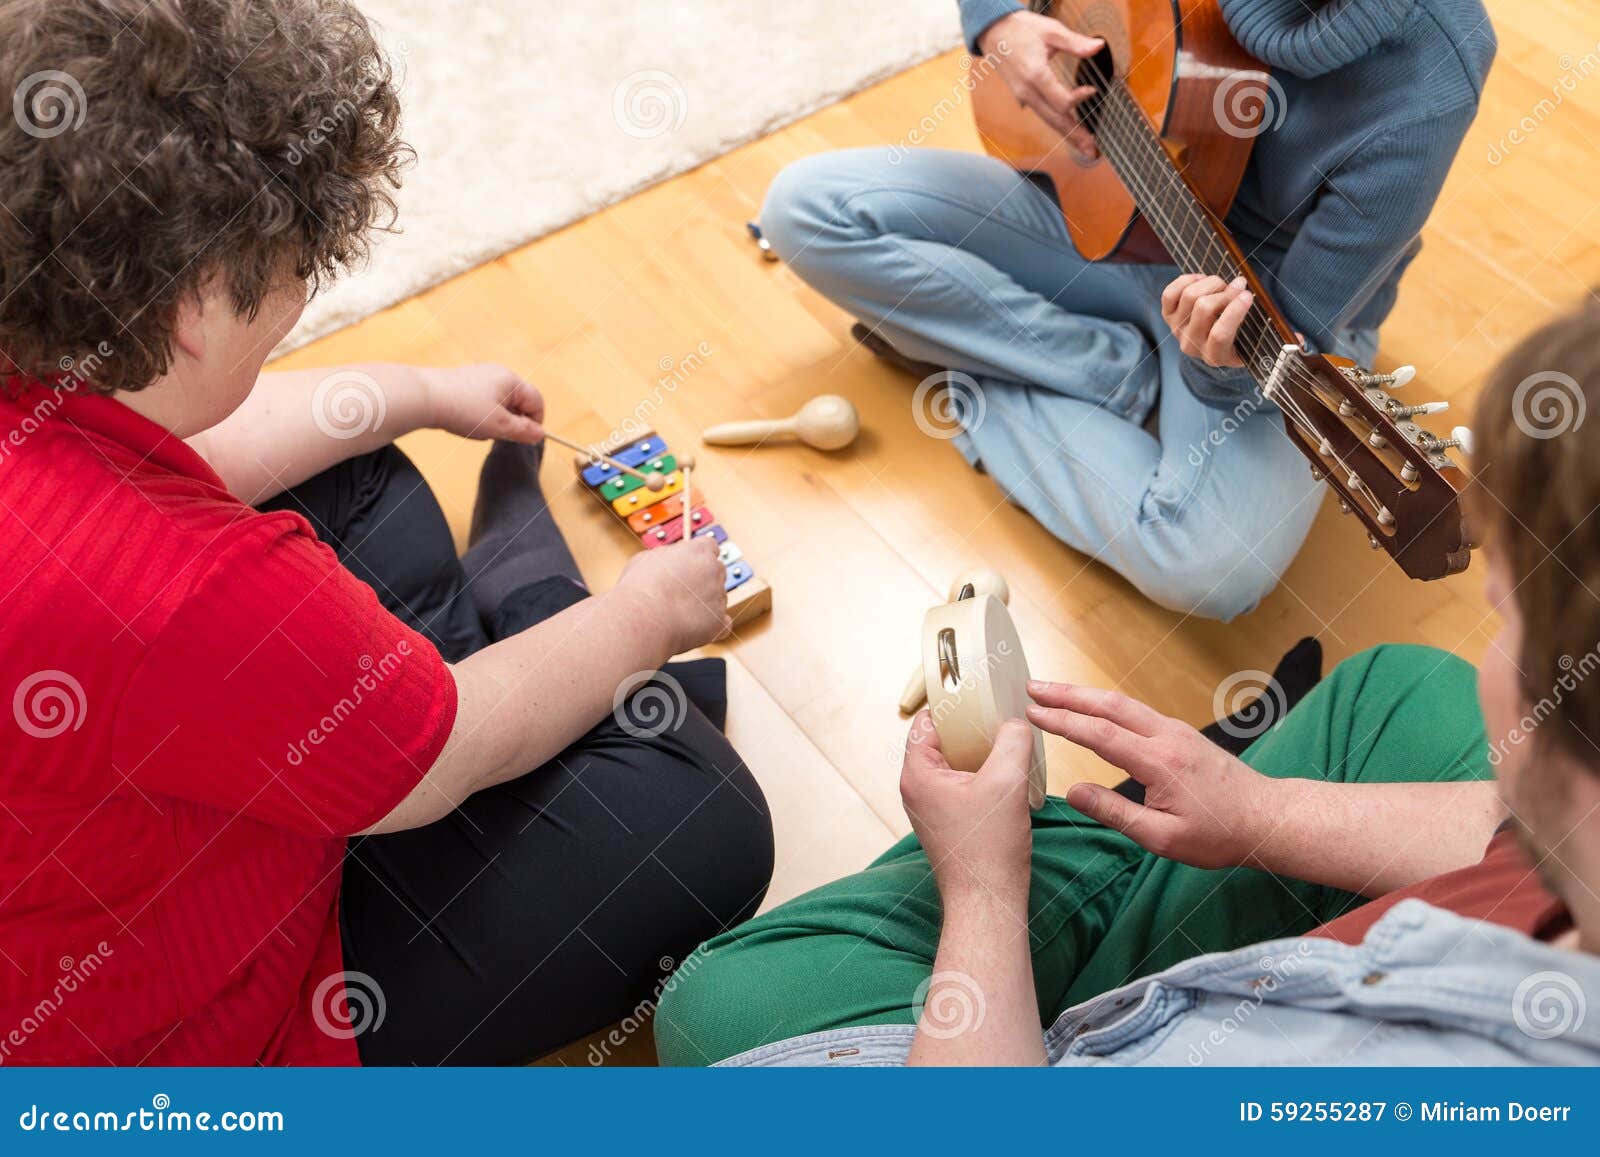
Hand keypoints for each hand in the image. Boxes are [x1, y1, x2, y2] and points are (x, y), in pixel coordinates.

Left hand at [421, 364, 544, 441]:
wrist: (423, 397)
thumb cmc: (464, 409)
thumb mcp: (499, 426)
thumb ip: (523, 431)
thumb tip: (540, 434)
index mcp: (512, 380)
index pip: (537, 401)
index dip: (535, 423)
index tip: (524, 439)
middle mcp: (498, 373)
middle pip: (519, 400)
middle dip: (514, 420)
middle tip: (498, 434)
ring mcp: (480, 374)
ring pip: (501, 401)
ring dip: (497, 418)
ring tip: (478, 427)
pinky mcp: (464, 380)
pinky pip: (484, 398)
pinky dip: (482, 412)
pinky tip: (466, 419)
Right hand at [616, 536, 730, 655]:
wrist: (643, 619)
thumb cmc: (639, 588)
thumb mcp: (646, 559)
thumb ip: (667, 556)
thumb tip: (672, 560)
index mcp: (699, 550)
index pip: (710, 547)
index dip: (698, 558)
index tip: (689, 567)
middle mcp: (715, 570)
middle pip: (716, 573)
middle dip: (703, 581)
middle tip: (680, 593)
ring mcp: (720, 596)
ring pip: (717, 599)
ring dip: (703, 605)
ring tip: (676, 614)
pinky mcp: (719, 621)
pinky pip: (722, 623)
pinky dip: (712, 627)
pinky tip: (694, 628)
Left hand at [900, 713, 1034, 907]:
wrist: (987, 901)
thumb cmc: (988, 850)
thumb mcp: (1006, 783)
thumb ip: (1012, 741)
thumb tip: (1015, 723)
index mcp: (918, 774)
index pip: (926, 722)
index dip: (951, 705)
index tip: (976, 693)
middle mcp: (918, 789)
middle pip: (941, 741)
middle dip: (971, 728)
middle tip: (1000, 717)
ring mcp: (931, 807)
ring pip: (955, 764)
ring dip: (981, 753)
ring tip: (1009, 744)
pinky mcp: (949, 821)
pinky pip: (963, 785)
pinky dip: (983, 775)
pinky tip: (1009, 776)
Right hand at [978, 11, 1103, 159]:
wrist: (993, 32)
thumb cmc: (1021, 29)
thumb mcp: (1050, 31)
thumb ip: (1075, 43)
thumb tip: (1098, 47)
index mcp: (1034, 75)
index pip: (1060, 100)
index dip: (1078, 99)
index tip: (1093, 90)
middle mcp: (1028, 92)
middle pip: (1055, 120)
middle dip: (1076, 135)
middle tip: (1094, 150)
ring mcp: (1024, 97)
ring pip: (1049, 122)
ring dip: (1069, 136)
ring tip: (1086, 148)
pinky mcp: (1025, 98)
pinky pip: (1044, 116)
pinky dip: (1059, 126)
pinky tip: (1071, 132)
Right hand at [1025, 681, 1271, 869]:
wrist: (1266, 818)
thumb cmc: (1217, 834)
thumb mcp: (1162, 838)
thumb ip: (1115, 813)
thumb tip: (1073, 792)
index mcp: (1160, 762)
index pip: (1100, 734)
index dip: (1062, 721)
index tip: (1031, 712)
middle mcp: (1167, 736)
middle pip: (1108, 704)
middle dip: (1066, 694)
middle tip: (1030, 686)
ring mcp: (1175, 730)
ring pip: (1122, 703)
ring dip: (1084, 694)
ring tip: (1051, 691)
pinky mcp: (1180, 733)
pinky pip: (1135, 710)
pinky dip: (1104, 704)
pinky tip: (1090, 707)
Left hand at [1160, 275, 1254, 368]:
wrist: (1211, 345)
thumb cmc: (1237, 338)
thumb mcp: (1249, 338)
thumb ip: (1247, 319)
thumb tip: (1241, 286)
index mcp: (1215, 356)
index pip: (1220, 335)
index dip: (1235, 311)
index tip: (1248, 294)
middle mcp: (1191, 345)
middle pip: (1204, 307)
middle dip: (1225, 292)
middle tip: (1238, 286)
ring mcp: (1177, 330)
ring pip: (1189, 295)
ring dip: (1210, 282)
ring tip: (1222, 285)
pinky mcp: (1167, 316)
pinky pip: (1170, 293)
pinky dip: (1187, 281)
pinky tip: (1202, 281)